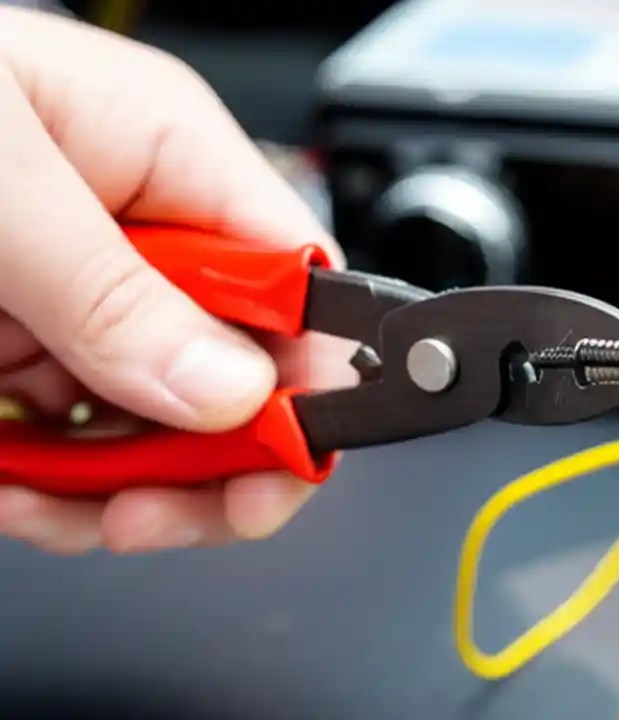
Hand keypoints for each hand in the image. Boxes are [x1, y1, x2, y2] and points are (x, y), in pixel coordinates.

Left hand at [0, 8, 354, 553]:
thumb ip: (109, 288)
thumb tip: (223, 385)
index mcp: (165, 158)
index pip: (291, 276)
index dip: (307, 370)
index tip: (284, 449)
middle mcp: (132, 232)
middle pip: (235, 368)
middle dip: (218, 454)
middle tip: (180, 508)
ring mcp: (69, 297)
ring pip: (152, 423)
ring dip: (126, 487)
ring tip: (79, 512)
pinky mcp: (10, 347)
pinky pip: (64, 442)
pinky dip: (50, 490)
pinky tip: (25, 497)